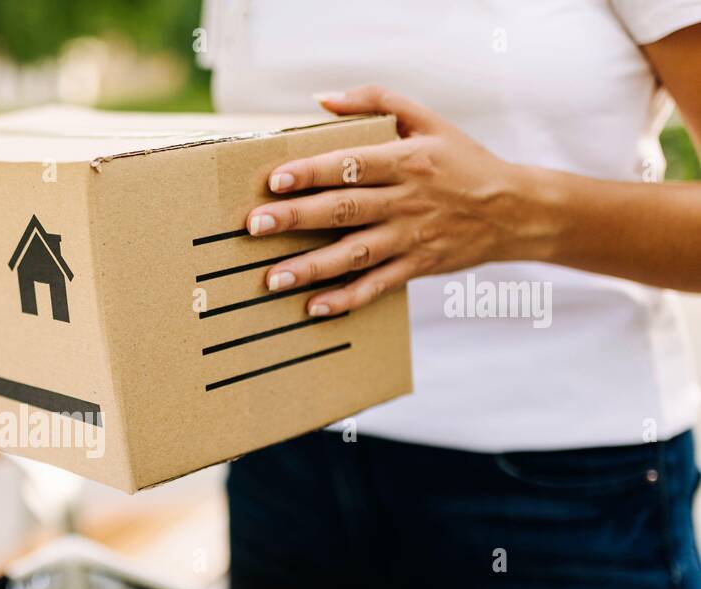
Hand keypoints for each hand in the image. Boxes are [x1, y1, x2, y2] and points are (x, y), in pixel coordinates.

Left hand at [246, 85, 534, 316]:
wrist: (515, 209)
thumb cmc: (462, 160)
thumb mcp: (428, 120)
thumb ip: (376, 101)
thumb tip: (322, 99)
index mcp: (406, 160)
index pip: (351, 164)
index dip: (312, 171)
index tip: (275, 180)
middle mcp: (407, 200)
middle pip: (345, 208)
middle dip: (297, 218)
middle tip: (256, 226)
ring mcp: (412, 236)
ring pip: (355, 253)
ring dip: (312, 267)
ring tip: (273, 278)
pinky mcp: (418, 266)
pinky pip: (378, 286)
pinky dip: (347, 298)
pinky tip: (314, 307)